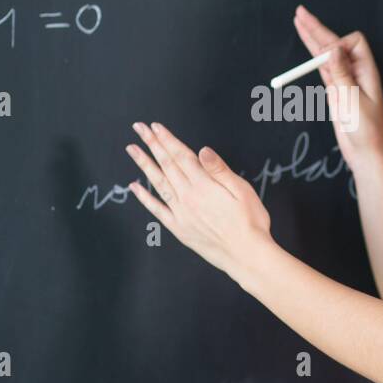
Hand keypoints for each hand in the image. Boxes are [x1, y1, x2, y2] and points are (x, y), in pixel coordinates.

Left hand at [125, 121, 272, 279]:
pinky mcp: (179, 229)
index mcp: (204, 185)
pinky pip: (157, 210)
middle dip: (152, 145)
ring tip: (132, 150)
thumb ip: (219, 170)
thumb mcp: (242, 190)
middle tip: (139, 129)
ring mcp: (181, 213)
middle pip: (167, 165)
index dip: (167, 140)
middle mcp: (188, 197)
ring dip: (144, 165)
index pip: (181, 156)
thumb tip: (202, 150)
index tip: (155, 127)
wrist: (246, 255)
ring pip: (158, 183)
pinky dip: (145, 198)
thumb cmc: (250, 222)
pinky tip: (135, 187)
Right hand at [293, 5, 382, 174]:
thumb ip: (341, 74)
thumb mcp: (353, 100)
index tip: (326, 57)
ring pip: (325, 55)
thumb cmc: (368, 130)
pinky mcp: (335, 92)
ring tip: (298, 21)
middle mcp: (356, 72)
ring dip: (312, 39)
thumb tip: (332, 49)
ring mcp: (344, 81)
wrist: (367, 154)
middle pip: (335, 44)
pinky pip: (322, 69)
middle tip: (299, 13)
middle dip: (318, 29)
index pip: (352, 43)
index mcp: (366, 71)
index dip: (337, 43)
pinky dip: (312, 57)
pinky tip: (308, 44)